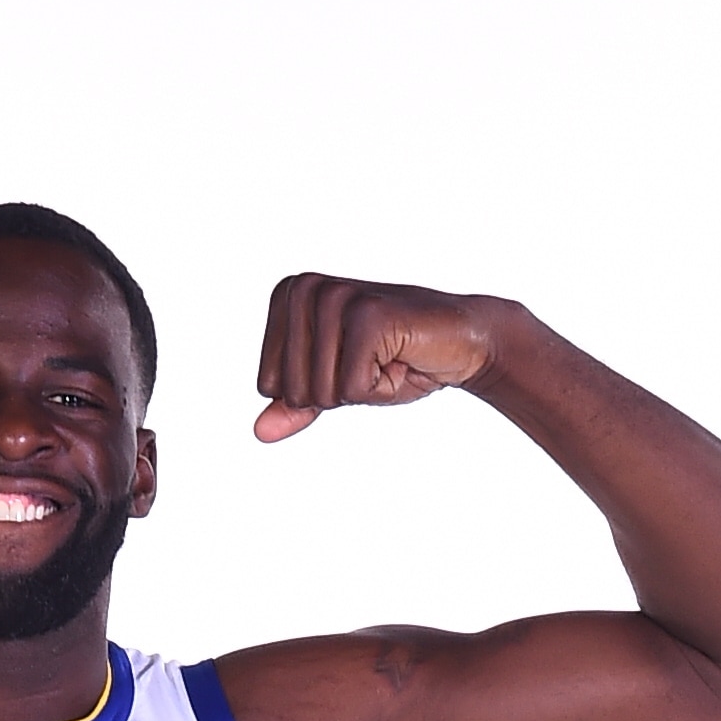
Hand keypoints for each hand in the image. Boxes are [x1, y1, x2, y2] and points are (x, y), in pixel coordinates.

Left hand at [254, 277, 504, 441]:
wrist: (461, 341)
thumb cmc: (396, 360)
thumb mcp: (336, 386)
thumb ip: (295, 404)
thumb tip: (259, 432)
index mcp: (288, 295)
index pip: (269, 384)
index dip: (315, 392)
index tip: (349, 363)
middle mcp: (306, 288)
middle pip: (291, 390)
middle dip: (336, 394)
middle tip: (372, 363)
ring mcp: (336, 297)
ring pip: (319, 391)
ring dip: (360, 390)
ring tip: (386, 358)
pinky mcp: (367, 315)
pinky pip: (351, 389)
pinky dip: (380, 389)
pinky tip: (400, 358)